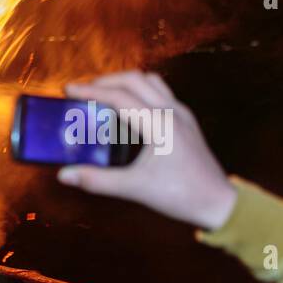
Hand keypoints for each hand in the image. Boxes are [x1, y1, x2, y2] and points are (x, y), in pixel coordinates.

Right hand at [56, 71, 237, 231]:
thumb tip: (64, 175)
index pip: (120, 96)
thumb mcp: (134, 188)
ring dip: (124, 82)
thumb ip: (96, 181)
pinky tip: (125, 110)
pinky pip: (159, 94)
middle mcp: (172, 112)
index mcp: (160, 124)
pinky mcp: (185, 121)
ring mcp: (181, 114)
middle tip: (81, 90)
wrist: (218, 202)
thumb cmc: (180, 195)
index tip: (68, 90)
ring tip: (101, 95)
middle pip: (135, 79)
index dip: (91, 91)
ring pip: (150, 82)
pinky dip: (138, 92)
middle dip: (105, 81)